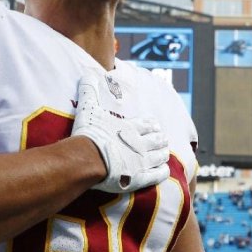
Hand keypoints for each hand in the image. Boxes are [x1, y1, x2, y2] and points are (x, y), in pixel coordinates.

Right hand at [72, 72, 169, 192]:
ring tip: (164, 153)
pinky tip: (164, 170)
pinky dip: (163, 172)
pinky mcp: (140, 178)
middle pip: (157, 140)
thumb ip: (89, 91)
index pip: (147, 124)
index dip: (152, 125)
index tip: (155, 125)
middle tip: (163, 139)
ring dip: (163, 154)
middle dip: (160, 139)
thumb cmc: (89, 134)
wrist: (88, 158)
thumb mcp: (88, 108)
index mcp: (130, 127)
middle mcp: (140, 142)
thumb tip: (87, 73)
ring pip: (160, 156)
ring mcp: (142, 161)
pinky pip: (158, 175)